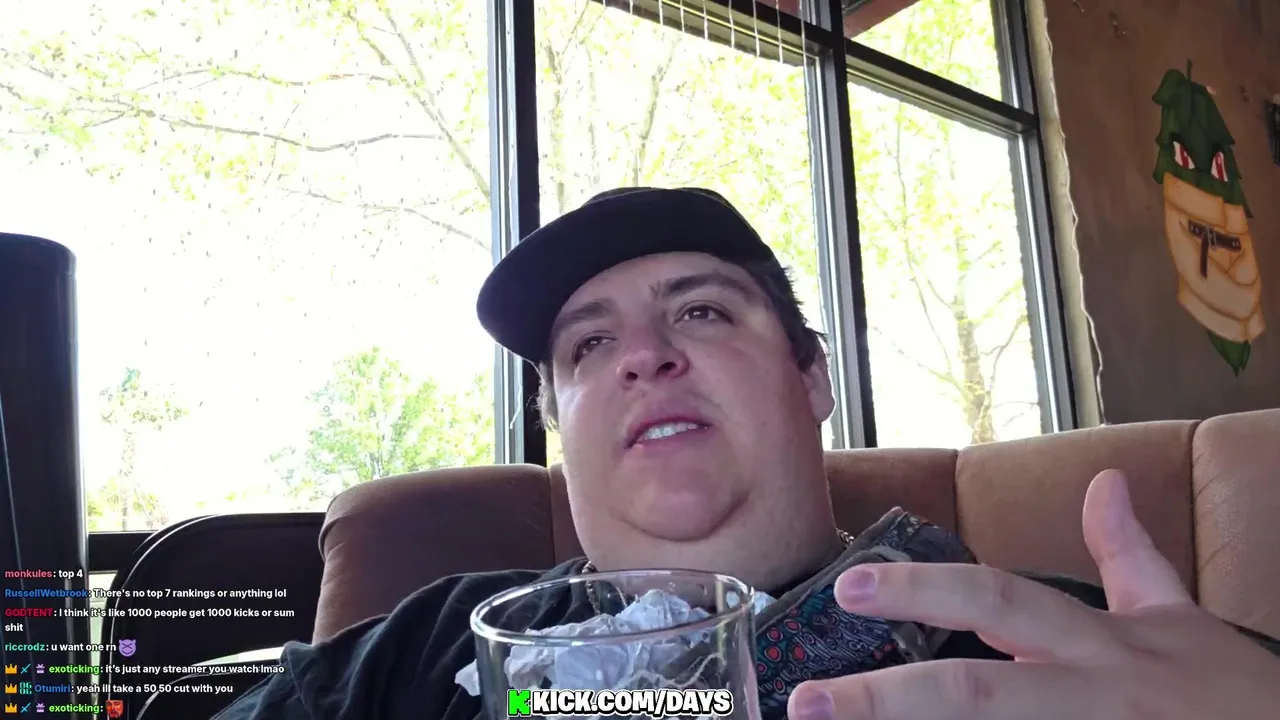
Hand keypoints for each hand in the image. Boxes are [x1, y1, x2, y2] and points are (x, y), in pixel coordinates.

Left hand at [788, 469, 1279, 718]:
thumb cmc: (1229, 699)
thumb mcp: (1181, 623)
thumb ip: (1130, 556)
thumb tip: (1104, 482)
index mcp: (1101, 648)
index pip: (1000, 600)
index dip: (923, 591)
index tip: (849, 587)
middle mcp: (1090, 699)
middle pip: (975, 695)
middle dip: (886, 700)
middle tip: (807, 702)